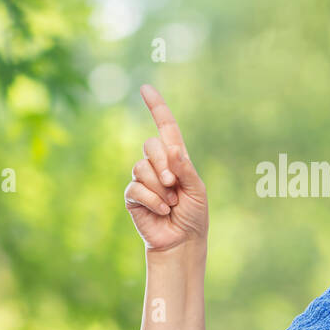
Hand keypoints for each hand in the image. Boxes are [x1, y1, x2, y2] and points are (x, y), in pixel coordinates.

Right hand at [125, 84, 207, 252]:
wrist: (182, 241)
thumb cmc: (194, 215)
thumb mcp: (197, 189)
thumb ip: (185, 168)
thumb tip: (172, 149)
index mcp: (176, 158)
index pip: (165, 127)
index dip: (156, 107)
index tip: (146, 88)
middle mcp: (158, 165)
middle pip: (151, 145)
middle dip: (163, 164)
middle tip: (174, 184)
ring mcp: (143, 179)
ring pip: (141, 167)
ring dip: (159, 187)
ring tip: (170, 203)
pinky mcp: (132, 196)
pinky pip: (136, 188)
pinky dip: (152, 200)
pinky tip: (161, 211)